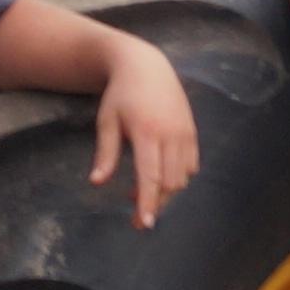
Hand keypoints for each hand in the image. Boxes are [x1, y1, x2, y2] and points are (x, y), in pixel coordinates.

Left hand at [87, 35, 197, 222]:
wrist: (146, 66)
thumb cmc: (120, 95)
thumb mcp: (106, 121)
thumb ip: (105, 153)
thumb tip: (96, 182)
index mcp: (147, 133)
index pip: (151, 177)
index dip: (148, 203)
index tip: (143, 223)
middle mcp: (171, 135)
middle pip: (170, 183)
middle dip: (155, 204)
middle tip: (135, 216)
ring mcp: (185, 133)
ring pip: (182, 178)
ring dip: (166, 193)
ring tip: (142, 193)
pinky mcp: (192, 132)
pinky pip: (191, 166)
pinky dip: (178, 178)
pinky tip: (160, 176)